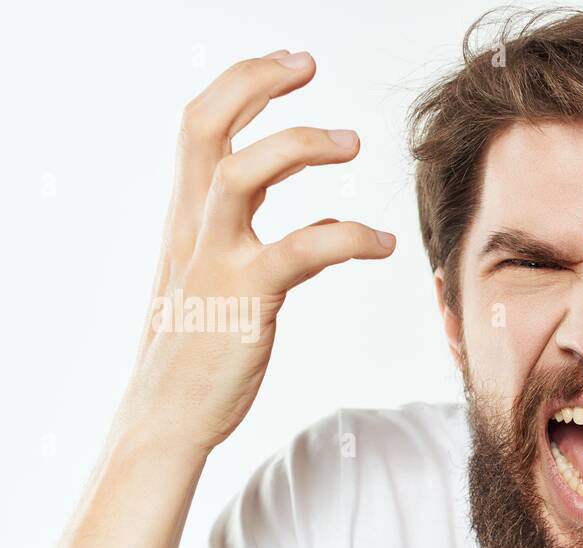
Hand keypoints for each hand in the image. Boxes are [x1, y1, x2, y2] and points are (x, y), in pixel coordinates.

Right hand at [114, 50, 395, 455]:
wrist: (166, 419)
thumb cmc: (196, 355)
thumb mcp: (211, 284)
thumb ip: (249, 244)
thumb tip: (316, 225)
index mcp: (183, 221)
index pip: (197, 128)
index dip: (241, 86)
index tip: (287, 66)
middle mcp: (191, 230)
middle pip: (205, 127)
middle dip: (255, 83)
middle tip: (308, 62)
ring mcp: (214, 263)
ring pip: (241, 173)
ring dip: (299, 145)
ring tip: (353, 142)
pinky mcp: (244, 301)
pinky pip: (301, 249)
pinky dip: (349, 235)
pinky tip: (384, 241)